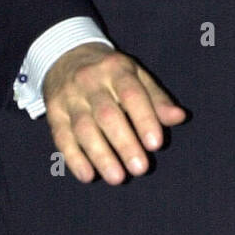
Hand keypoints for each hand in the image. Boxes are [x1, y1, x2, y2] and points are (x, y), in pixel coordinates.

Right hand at [43, 42, 187, 184]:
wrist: (66, 56)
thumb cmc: (110, 73)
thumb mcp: (136, 76)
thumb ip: (157, 98)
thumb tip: (180, 117)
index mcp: (116, 69)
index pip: (131, 94)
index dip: (144, 119)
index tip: (155, 144)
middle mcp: (90, 82)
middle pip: (107, 114)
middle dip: (124, 143)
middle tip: (140, 168)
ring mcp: (69, 97)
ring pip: (84, 128)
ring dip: (100, 155)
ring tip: (117, 178)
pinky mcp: (54, 113)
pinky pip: (62, 137)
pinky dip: (74, 158)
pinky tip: (87, 175)